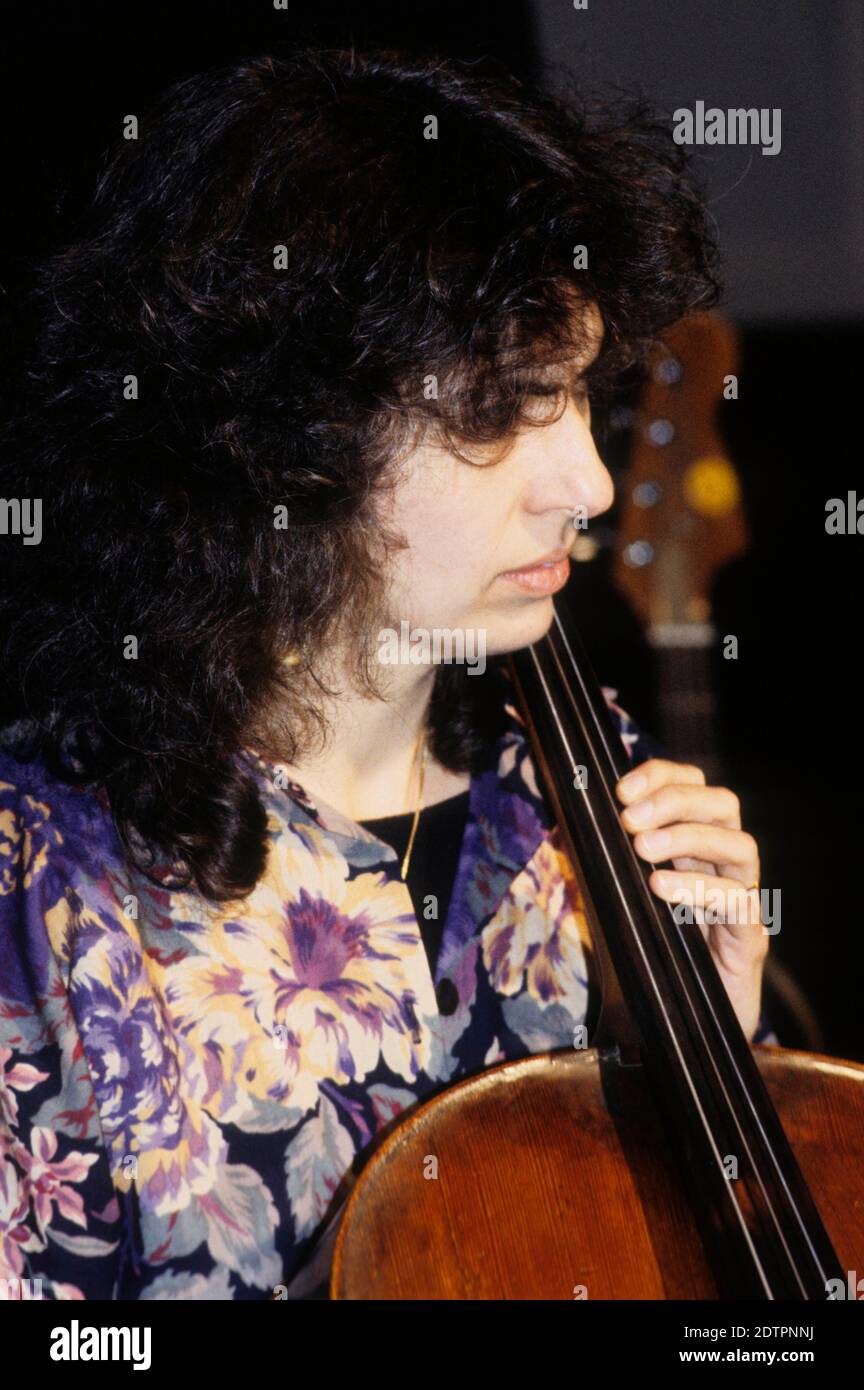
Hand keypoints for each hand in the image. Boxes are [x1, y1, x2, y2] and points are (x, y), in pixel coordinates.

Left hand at [615, 759, 769, 1040]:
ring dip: (688, 836)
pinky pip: (739, 903)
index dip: (662, 776)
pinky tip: (660, 888)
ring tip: (641, 848)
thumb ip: (607, 866)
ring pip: (741, 846)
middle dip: (675, 799)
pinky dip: (699, 888)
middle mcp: (723, 868)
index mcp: (694, 849)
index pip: (694, 787)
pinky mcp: (749, 941)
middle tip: (629, 816)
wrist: (687, 1034)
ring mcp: (742, 902)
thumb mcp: (623, 904)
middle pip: (724, 805)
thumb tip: (567, 826)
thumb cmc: (652, 964)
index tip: (619, 788)